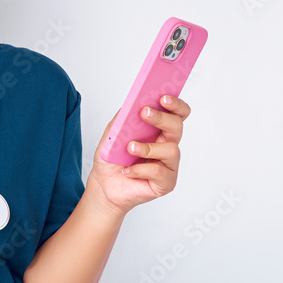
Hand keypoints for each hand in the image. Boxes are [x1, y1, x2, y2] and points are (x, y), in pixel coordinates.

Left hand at [87, 95, 190, 214]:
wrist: (104, 185)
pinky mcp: (166, 182)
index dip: (175, 104)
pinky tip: (127, 170)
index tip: (163, 96)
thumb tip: (131, 105)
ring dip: (148, 147)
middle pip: (177, 126)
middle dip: (162, 117)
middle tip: (145, 113)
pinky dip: (140, 170)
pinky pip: (160, 172)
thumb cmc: (112, 159)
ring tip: (129, 148)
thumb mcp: (111, 135)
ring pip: (171, 150)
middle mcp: (167, 145)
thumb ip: (122, 119)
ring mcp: (169, 164)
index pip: (176, 113)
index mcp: (158, 130)